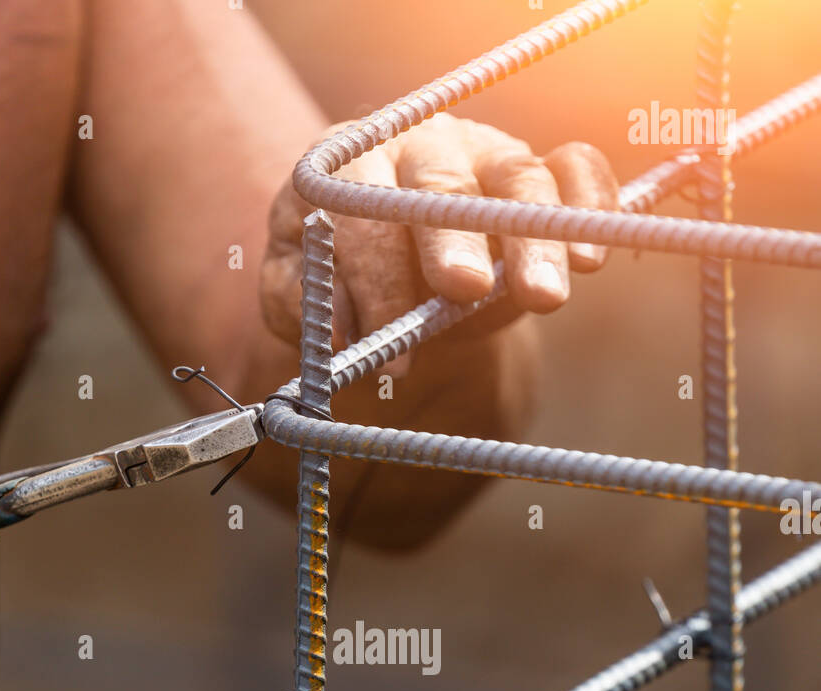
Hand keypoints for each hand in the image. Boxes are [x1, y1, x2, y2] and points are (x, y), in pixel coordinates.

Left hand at [260, 112, 618, 370]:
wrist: (388, 268)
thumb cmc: (336, 278)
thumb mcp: (297, 292)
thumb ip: (304, 304)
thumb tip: (340, 332)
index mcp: (346, 166)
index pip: (360, 214)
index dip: (374, 279)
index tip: (387, 346)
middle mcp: (419, 145)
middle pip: (441, 183)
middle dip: (451, 239)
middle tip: (462, 290)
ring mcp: (484, 153)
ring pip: (517, 179)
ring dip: (534, 239)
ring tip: (544, 298)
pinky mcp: (536, 173)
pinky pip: (576, 169)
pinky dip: (592, 202)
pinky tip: (593, 257)